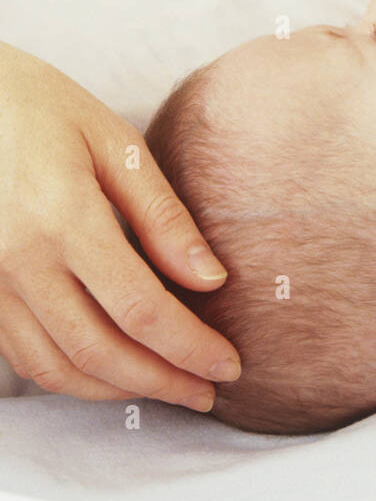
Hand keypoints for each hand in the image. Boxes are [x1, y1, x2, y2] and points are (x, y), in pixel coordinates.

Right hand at [0, 42, 240, 409]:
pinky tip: (112, 368)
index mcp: (63, 219)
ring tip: (167, 386)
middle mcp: (18, 261)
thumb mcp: (115, 143)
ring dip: (117, 390)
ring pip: (57, 367)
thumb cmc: (43, 106)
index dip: (190, 347)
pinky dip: (72, 375)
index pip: (141, 309)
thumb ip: (163, 217)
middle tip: (207, 393)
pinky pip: (25, 355)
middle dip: (162, 382)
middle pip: (101, 351)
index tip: (229, 365)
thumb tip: (213, 280)